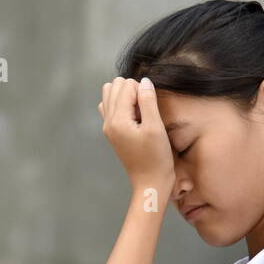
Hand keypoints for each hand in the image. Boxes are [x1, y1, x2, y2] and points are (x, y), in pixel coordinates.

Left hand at [98, 76, 174, 195]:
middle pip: (115, 86)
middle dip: (133, 91)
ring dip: (126, 97)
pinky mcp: (112, 132)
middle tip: (146, 111)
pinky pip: (110, 108)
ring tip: (140, 114)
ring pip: (109, 95)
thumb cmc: (156, 158)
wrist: (150, 182)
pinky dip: (122, 106)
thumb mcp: (155, 127)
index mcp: (117, 120)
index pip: (127, 86)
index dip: (143, 91)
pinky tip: (135, 118)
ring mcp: (108, 127)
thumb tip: (144, 81)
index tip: (151, 110)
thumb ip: (148, 101)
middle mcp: (108, 122)